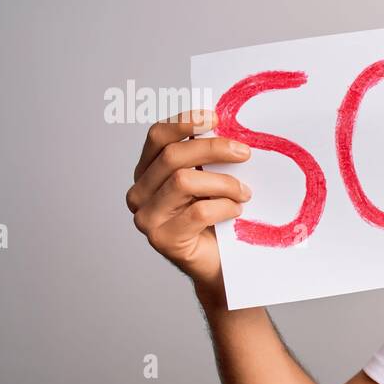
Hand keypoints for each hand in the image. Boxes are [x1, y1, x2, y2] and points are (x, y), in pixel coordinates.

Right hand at [125, 109, 251, 307]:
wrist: (220, 266)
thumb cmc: (217, 220)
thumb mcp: (211, 181)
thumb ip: (208, 158)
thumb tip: (230, 126)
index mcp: (147, 172)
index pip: (158, 137)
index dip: (185, 122)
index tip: (216, 117)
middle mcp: (139, 192)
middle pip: (173, 156)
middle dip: (214, 148)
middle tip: (245, 153)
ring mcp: (146, 217)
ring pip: (184, 181)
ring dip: (224, 183)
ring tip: (245, 193)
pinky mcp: (162, 239)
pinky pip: (197, 211)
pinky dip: (224, 207)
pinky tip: (236, 211)